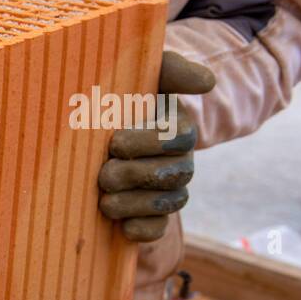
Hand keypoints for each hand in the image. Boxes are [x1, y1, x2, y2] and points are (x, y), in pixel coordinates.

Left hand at [98, 50, 214, 241]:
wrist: (93, 131)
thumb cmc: (119, 99)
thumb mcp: (143, 76)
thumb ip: (171, 69)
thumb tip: (208, 82)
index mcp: (178, 127)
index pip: (182, 136)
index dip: (149, 142)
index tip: (114, 142)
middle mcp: (179, 161)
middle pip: (175, 174)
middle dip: (136, 175)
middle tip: (104, 175)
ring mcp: (167, 190)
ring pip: (168, 203)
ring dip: (135, 203)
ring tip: (104, 201)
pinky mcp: (152, 216)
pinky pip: (157, 229)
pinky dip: (142, 230)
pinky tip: (122, 226)